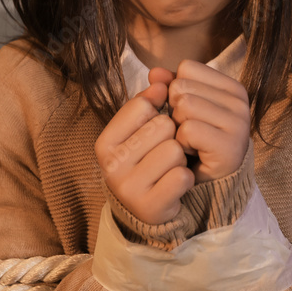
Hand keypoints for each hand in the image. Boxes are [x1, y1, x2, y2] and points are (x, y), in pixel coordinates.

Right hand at [94, 67, 194, 225]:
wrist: (148, 207)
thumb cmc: (147, 158)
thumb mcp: (141, 128)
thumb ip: (149, 101)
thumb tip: (161, 82)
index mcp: (105, 142)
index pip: (143, 106)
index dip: (158, 114)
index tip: (154, 131)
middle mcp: (111, 166)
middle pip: (162, 126)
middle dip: (172, 136)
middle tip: (164, 152)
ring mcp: (128, 189)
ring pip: (175, 150)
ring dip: (181, 158)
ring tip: (170, 168)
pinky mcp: (150, 208)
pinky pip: (183, 177)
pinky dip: (186, 178)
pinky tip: (177, 185)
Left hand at [168, 60, 250, 183]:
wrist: (208, 183)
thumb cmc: (194, 141)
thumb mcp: (180, 107)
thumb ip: (168, 85)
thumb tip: (154, 73)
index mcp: (232, 87)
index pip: (187, 68)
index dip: (176, 91)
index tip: (189, 114)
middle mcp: (240, 102)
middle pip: (182, 87)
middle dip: (174, 111)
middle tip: (188, 132)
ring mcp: (239, 124)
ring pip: (184, 106)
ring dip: (177, 128)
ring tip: (190, 142)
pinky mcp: (230, 146)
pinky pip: (188, 130)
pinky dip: (181, 143)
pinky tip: (192, 152)